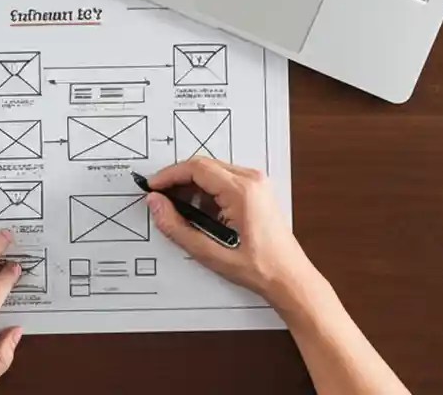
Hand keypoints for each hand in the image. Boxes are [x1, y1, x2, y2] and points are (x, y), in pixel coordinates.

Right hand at [148, 158, 317, 310]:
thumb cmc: (260, 268)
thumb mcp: (211, 253)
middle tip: (161, 201)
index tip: (152, 188)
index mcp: (242, 191)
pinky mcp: (256, 190)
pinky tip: (201, 215)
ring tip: (181, 213)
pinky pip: (223, 180)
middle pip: (203, 166)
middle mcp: (251, 180)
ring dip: (192, 188)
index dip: (169, 175)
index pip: (196, 168)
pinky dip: (206, 192)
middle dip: (178, 181)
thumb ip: (177, 227)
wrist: (290, 277)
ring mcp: (256, 183)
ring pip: (212, 172)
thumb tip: (156, 204)